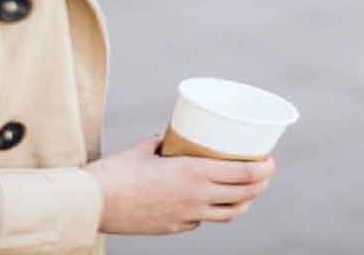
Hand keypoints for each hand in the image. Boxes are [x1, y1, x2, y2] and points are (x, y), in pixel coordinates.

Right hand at [84, 137, 276, 234]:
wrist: (93, 204)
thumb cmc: (116, 172)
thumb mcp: (144, 149)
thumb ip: (164, 143)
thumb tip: (173, 135)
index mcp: (193, 174)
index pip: (244, 174)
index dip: (264, 169)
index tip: (270, 160)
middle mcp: (196, 198)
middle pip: (244, 196)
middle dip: (260, 185)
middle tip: (264, 172)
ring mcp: (188, 216)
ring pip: (229, 214)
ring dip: (244, 203)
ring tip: (247, 191)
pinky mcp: (175, 228)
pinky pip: (203, 220)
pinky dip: (212, 211)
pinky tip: (210, 203)